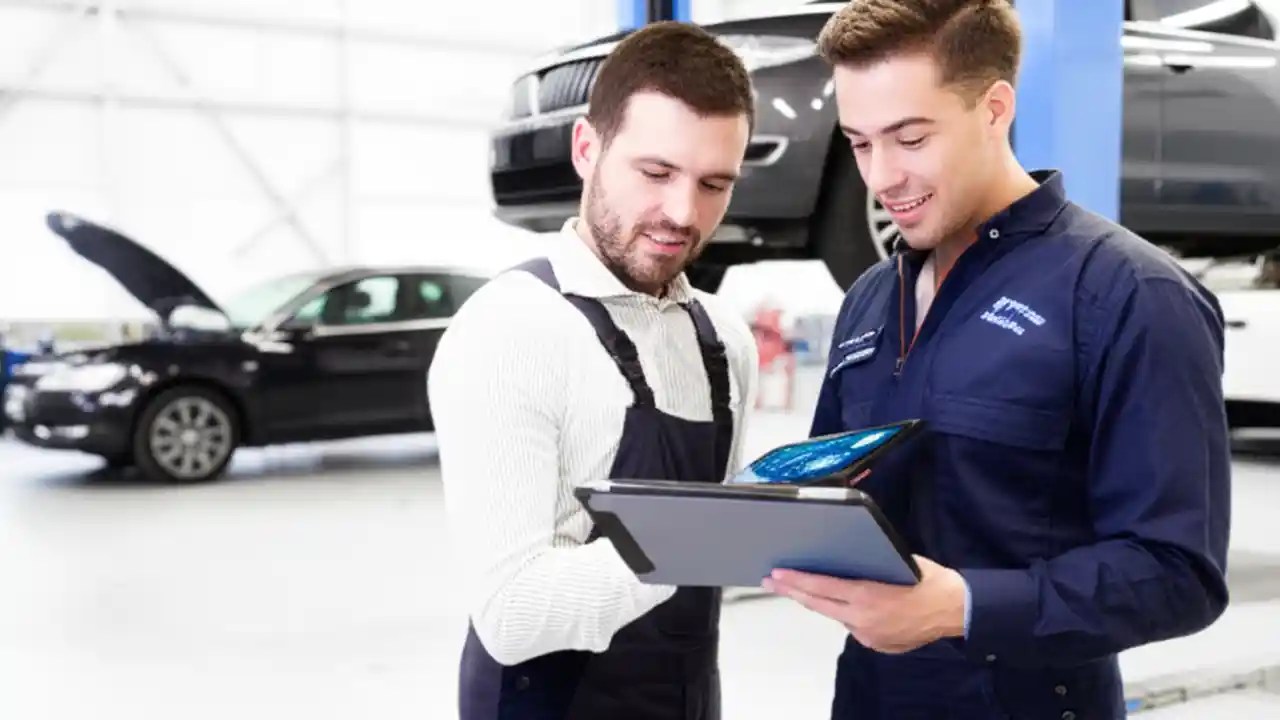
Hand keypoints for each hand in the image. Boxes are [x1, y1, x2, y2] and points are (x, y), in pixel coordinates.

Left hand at [762, 555, 967, 653]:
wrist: (958, 610)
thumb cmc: (931, 581)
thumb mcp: (897, 562)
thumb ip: (868, 565)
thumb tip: (843, 559)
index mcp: (868, 597)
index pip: (822, 588)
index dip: (796, 580)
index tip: (777, 574)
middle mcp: (864, 620)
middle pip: (818, 604)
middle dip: (792, 591)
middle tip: (772, 581)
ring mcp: (869, 635)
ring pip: (835, 615)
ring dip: (818, 601)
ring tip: (799, 587)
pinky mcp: (877, 644)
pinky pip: (852, 625)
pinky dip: (845, 612)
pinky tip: (841, 602)